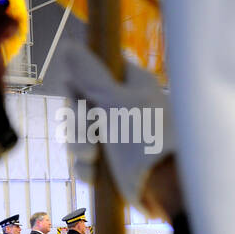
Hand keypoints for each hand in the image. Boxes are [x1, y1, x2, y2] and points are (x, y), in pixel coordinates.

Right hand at [55, 42, 176, 213]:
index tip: (78, 93)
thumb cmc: (148, 138)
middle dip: (76, 122)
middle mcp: (121, 106)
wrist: (168, 188)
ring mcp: (115, 136)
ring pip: (76, 134)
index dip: (78, 83)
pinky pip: (83, 161)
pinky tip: (97, 174)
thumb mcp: (116, 101)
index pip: (90, 70)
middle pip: (77, 104)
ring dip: (79, 146)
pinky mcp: (109, 163)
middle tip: (89, 131)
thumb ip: (89, 74)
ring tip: (94, 156)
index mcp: (129, 83)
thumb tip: (67, 45)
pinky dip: (86, 168)